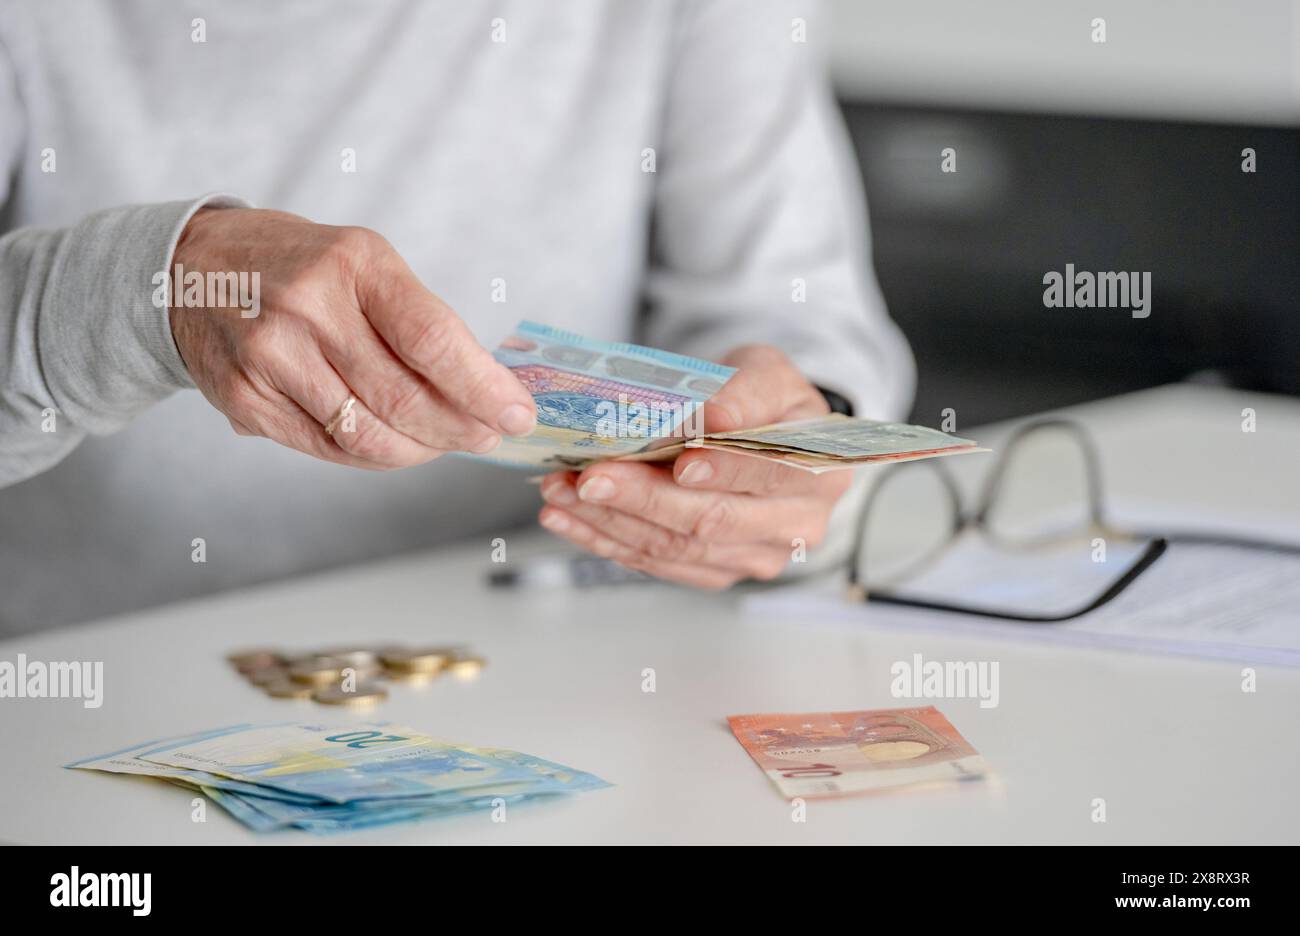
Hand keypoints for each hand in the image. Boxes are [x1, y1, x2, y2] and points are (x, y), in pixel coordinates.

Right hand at [169, 207, 535, 468]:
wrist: (191, 268)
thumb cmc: (301, 266)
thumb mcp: (364, 262)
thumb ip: (419, 321)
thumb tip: (486, 391)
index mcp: (354, 263)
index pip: (434, 340)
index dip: (484, 388)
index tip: (519, 414)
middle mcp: (308, 307)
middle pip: (406, 398)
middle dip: (462, 428)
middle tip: (490, 435)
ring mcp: (270, 357)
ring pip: (370, 434)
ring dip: (423, 450)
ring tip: (447, 443)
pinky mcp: (245, 399)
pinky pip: (330, 449)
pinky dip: (375, 456)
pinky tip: (398, 446)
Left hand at [537, 345, 852, 588]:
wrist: (761, 433)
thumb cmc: (765, 400)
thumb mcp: (766, 372)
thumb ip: (747, 390)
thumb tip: (716, 418)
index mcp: (820, 474)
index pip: (769, 476)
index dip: (723, 471)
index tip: (678, 461)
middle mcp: (794, 526)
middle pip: (712, 521)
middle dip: (645, 499)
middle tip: (591, 476)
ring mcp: (753, 557)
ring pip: (676, 549)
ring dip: (612, 522)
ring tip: (561, 493)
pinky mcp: (715, 572)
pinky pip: (657, 564)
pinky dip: (608, 541)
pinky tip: (569, 519)